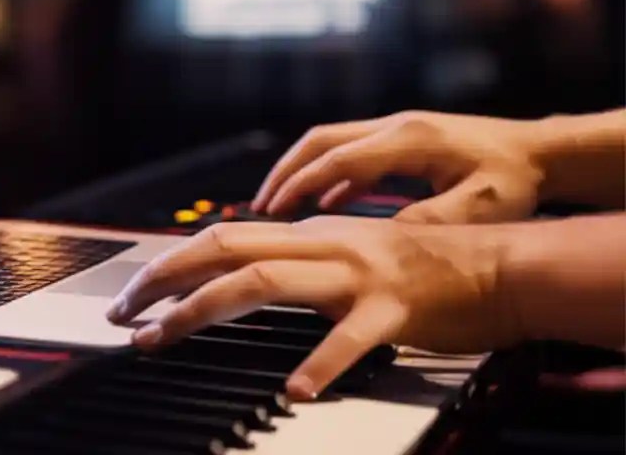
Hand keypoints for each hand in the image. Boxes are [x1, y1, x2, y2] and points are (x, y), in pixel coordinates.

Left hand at [105, 217, 518, 398]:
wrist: (501, 267)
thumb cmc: (427, 269)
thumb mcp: (349, 253)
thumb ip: (299, 261)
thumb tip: (244, 268)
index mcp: (311, 236)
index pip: (221, 237)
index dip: (170, 262)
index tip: (132, 293)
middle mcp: (324, 246)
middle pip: (225, 249)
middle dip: (164, 279)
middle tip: (124, 314)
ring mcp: (357, 275)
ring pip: (264, 280)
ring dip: (203, 309)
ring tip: (163, 338)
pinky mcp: (394, 310)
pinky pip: (348, 339)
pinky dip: (318, 364)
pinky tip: (294, 390)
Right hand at [252, 111, 544, 223]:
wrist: (542, 152)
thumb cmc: (514, 180)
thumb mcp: (477, 208)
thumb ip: (426, 221)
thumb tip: (378, 241)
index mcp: (408, 139)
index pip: (337, 158)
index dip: (301, 183)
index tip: (272, 209)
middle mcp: (395, 126)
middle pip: (320, 140)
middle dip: (286, 171)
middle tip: (260, 206)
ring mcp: (396, 130)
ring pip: (331, 144)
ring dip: (303, 172)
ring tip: (279, 207)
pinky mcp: (401, 141)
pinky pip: (352, 156)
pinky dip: (331, 178)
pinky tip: (325, 207)